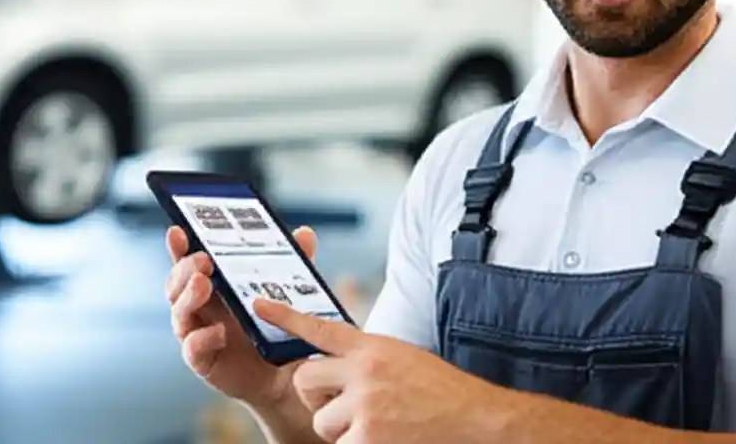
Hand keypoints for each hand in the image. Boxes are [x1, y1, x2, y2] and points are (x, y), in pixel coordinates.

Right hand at [165, 225, 317, 408]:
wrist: (284, 373)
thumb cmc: (276, 325)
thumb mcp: (286, 291)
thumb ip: (292, 263)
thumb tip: (304, 233)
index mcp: (212, 284)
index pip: (188, 261)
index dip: (179, 247)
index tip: (179, 231)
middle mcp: (198, 307)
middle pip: (177, 284)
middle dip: (185, 268)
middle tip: (202, 259)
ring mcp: (197, 333)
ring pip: (180, 313)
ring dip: (188, 296)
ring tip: (203, 283)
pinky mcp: (203, 361)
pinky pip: (193, 348)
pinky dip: (202, 338)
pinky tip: (219, 332)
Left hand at [254, 299, 512, 443]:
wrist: (477, 420)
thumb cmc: (442, 393)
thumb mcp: (403, 359)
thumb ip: (367, 361)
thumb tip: (335, 372)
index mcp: (374, 347)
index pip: (319, 328)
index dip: (284, 316)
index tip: (259, 305)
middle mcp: (364, 371)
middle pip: (305, 380)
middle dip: (319, 398)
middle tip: (347, 406)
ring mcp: (364, 406)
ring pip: (322, 421)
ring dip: (343, 431)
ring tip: (381, 426)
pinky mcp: (367, 439)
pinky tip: (388, 439)